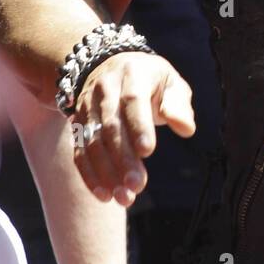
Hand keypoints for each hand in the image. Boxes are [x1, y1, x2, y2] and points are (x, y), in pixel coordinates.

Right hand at [73, 52, 194, 206]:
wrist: (111, 65)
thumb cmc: (151, 81)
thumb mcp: (171, 83)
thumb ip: (179, 105)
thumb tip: (186, 128)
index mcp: (132, 74)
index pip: (132, 100)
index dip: (138, 126)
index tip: (148, 151)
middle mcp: (105, 88)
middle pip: (110, 126)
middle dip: (123, 158)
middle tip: (137, 186)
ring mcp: (87, 106)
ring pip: (92, 142)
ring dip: (106, 173)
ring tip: (124, 197)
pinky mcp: (77, 124)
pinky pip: (80, 152)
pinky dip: (90, 175)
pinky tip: (104, 195)